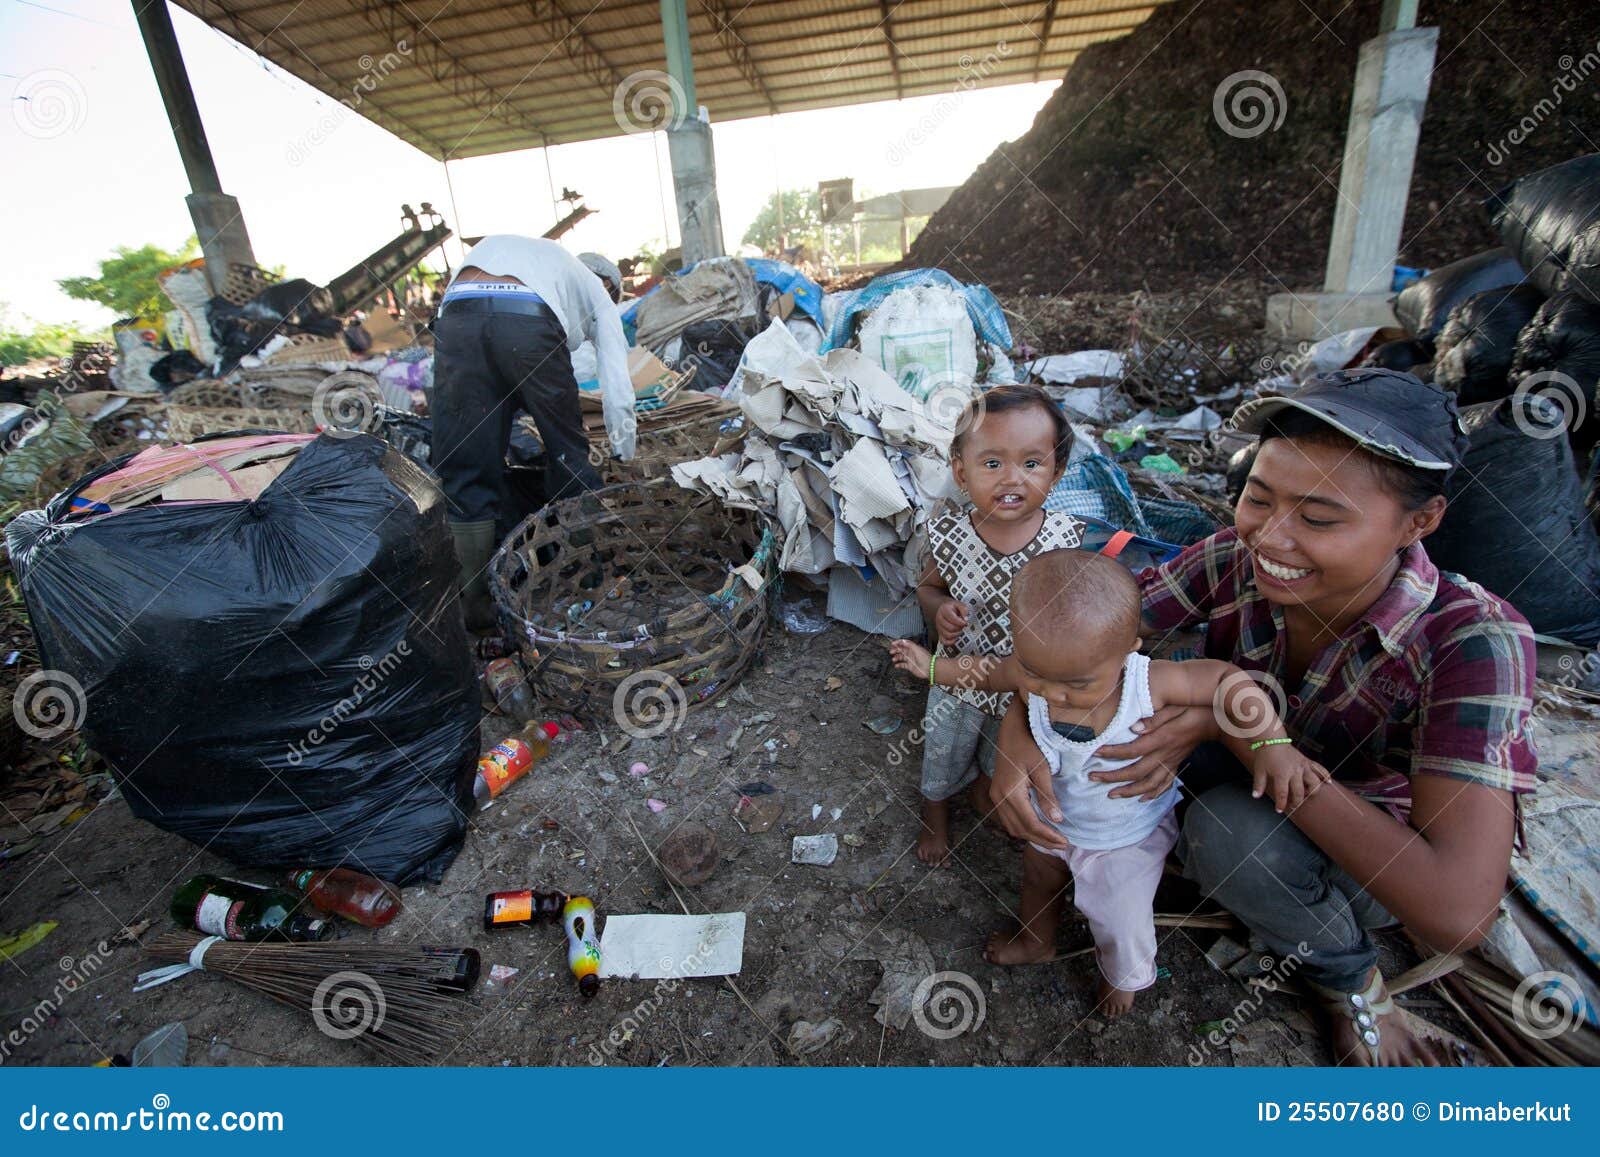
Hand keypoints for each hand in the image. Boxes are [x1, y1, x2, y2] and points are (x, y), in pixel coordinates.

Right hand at [889, 639, 931, 678]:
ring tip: (894, 659)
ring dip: (896, 657)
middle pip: (901, 650)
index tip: (892, 643)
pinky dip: (898, 665)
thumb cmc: (926, 659)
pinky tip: (896, 665)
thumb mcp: (917, 649)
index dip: (898, 643)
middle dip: (896, 650)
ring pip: (901, 657)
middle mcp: (911, 653)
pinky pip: (902, 665)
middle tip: (891, 651)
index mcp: (913, 648)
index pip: (904, 644)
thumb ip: (910, 644)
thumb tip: (903, 641)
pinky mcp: (910, 666)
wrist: (930, 668)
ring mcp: (910, 660)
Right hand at [934, 600, 969, 645]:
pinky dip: (951, 642)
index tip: (966, 622)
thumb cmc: (954, 608)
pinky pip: (944, 641)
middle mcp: (939, 619)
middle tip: (963, 626)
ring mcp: (939, 627)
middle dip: (960, 628)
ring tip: (960, 630)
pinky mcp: (939, 634)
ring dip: (957, 634)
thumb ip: (964, 610)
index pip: (952, 619)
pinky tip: (956, 638)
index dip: (961, 622)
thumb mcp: (959, 604)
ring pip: (948, 635)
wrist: (944, 610)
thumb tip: (966, 619)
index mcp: (944, 610)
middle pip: (951, 628)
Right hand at [989, 699, 1068, 848]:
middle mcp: (999, 798)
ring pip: (1013, 827)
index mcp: (1010, 793)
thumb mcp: (1041, 769)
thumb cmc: (1028, 745)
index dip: (1048, 836)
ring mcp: (996, 797)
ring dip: (1032, 836)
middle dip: (1042, 840)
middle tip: (1063, 845)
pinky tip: (1038, 827)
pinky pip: (1009, 819)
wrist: (1010, 731)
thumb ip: (1047, 796)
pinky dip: (1024, 828)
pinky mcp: (997, 794)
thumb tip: (1057, 820)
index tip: (1065, 841)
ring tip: (1052, 839)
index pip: (1030, 824)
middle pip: (1020, 830)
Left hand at [1093, 703, 1216, 799]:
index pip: (1133, 750)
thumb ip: (1155, 718)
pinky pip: (1165, 784)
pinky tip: (1142, 798)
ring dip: (1129, 791)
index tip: (1096, 753)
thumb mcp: (1174, 707)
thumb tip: (1133, 728)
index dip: (1113, 753)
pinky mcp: (1176, 764)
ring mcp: (1171, 762)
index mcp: (1162, 739)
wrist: (1215, 721)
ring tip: (1112, 795)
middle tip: (1093, 778)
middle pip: (1136, 772)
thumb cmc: (1192, 709)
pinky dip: (1153, 793)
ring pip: (1149, 784)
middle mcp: (1165, 755)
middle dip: (1113, 777)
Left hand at [1252, 743, 1331, 813]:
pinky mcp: (1307, 761)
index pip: (1283, 794)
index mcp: (1281, 774)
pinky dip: (1325, 775)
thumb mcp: (1259, 771)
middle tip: (1293, 806)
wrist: (1272, 740)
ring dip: (1312, 791)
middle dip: (1297, 801)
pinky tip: (1328, 782)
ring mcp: (1303, 766)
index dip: (1281, 804)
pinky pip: (1320, 768)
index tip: (1279, 810)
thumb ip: (1258, 785)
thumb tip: (1255, 796)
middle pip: (1299, 791)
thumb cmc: (1265, 756)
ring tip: (1307, 794)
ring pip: (1314, 782)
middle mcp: (1294, 771)